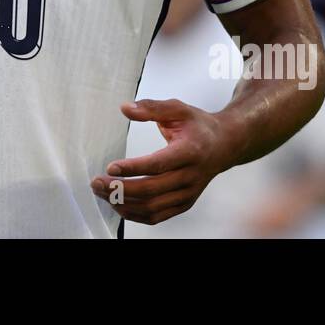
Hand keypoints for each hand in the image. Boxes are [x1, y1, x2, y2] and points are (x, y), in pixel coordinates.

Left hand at [90, 98, 234, 225]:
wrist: (226, 145)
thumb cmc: (199, 126)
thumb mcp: (178, 109)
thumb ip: (151, 108)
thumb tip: (125, 108)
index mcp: (190, 151)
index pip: (159, 164)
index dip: (133, 167)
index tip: (110, 166)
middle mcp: (190, 176)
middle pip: (152, 190)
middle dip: (121, 188)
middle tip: (97, 182)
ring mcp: (188, 193)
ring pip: (153, 207)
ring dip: (124, 203)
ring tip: (102, 192)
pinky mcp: (184, 203)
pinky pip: (157, 216)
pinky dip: (135, 214)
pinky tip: (118, 204)